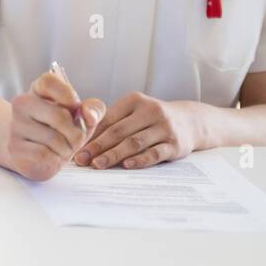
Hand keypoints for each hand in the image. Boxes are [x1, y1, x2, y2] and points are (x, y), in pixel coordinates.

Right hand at [6, 71, 104, 180]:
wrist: (34, 152)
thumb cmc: (61, 130)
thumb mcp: (81, 117)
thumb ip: (93, 110)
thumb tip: (88, 114)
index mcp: (38, 90)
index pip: (48, 82)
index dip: (67, 94)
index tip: (75, 107)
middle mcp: (22, 103)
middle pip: (59, 116)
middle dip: (76, 134)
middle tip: (76, 140)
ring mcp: (16, 125)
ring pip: (54, 139)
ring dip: (67, 150)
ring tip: (62, 149)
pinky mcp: (14, 147)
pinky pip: (44, 155)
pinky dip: (55, 160)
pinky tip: (51, 157)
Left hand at [75, 92, 199, 169]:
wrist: (191, 121)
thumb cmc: (151, 118)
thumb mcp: (133, 111)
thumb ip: (111, 120)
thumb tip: (80, 137)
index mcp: (134, 100)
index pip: (108, 118)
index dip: (90, 134)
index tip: (74, 146)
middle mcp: (150, 111)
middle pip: (119, 131)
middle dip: (97, 146)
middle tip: (80, 159)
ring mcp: (164, 128)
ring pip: (135, 142)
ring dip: (114, 154)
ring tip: (97, 164)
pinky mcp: (176, 144)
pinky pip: (155, 153)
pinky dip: (140, 160)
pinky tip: (126, 165)